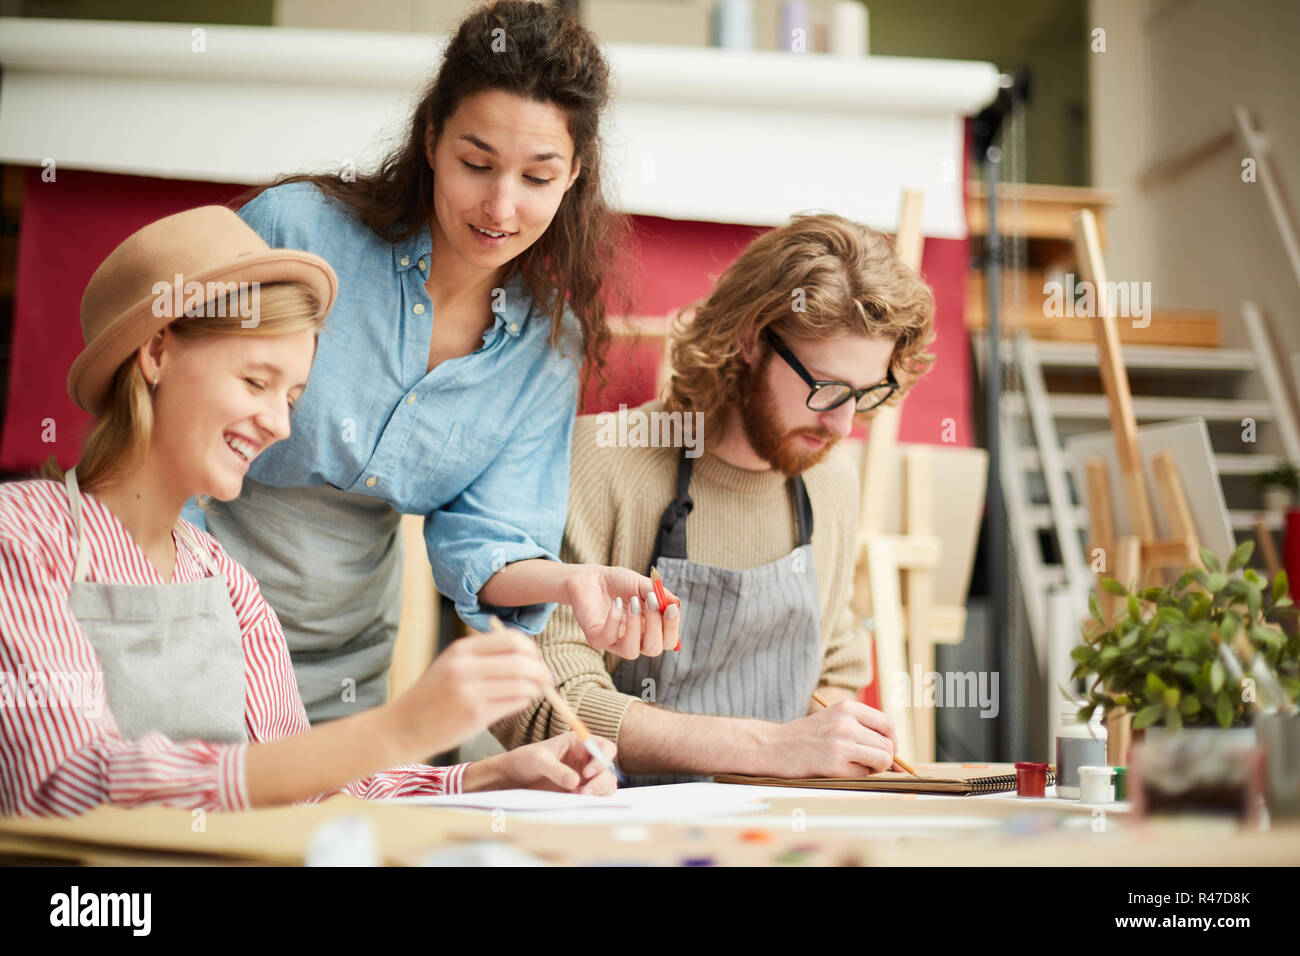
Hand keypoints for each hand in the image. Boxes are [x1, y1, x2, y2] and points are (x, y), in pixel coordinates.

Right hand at [388, 628, 552, 757]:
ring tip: (536, 692)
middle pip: (522, 659)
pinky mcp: (475, 714)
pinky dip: (525, 701)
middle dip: (541, 669)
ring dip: (537, 687)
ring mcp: (470, 690)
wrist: (402, 727)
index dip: (531, 650)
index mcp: (461, 649)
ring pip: (523, 682)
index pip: (512, 639)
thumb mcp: (450, 665)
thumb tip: (526, 655)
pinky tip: (521, 702)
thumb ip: (482, 656)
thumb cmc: (432, 698)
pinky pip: (514, 702)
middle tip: (546, 679)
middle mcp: (465, 666)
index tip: (536, 660)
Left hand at [465, 732, 618, 793]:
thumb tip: (575, 782)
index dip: (602, 759)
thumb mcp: (538, 761)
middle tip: (584, 792)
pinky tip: (577, 800)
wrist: (513, 777)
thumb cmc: (525, 760)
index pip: (604, 747)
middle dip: (601, 781)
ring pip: (606, 784)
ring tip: (580, 797)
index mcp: (579, 743)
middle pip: (608, 769)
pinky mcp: (580, 791)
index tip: (588, 772)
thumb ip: (556, 770)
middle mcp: (586, 759)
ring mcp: (585, 776)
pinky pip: (596, 796)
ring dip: (599, 792)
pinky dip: (593, 799)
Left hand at [561, 564, 680, 659]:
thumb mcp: (641, 583)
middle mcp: (635, 639)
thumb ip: (658, 593)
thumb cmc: (618, 582)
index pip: (668, 640)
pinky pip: (608, 638)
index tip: (671, 608)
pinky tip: (616, 603)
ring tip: (634, 602)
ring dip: (635, 627)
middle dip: (656, 626)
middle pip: (654, 649)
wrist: (590, 578)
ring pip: (631, 651)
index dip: (672, 628)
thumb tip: (677, 604)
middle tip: (653, 601)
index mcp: (650, 629)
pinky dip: (615, 620)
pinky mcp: (597, 639)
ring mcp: (615, 642)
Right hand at [766, 701, 897, 777]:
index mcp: (848, 707)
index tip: (883, 750)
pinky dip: (856, 776)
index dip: (892, 741)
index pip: (889, 724)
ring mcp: (841, 742)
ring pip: (882, 760)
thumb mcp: (835, 720)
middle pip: (888, 745)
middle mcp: (846, 722)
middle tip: (864, 762)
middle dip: (883, 759)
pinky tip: (838, 770)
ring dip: (873, 768)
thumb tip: (899, 761)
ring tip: (853, 765)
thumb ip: (864, 731)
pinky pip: (864, 774)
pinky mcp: (834, 763)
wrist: (774, 746)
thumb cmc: (807, 737)